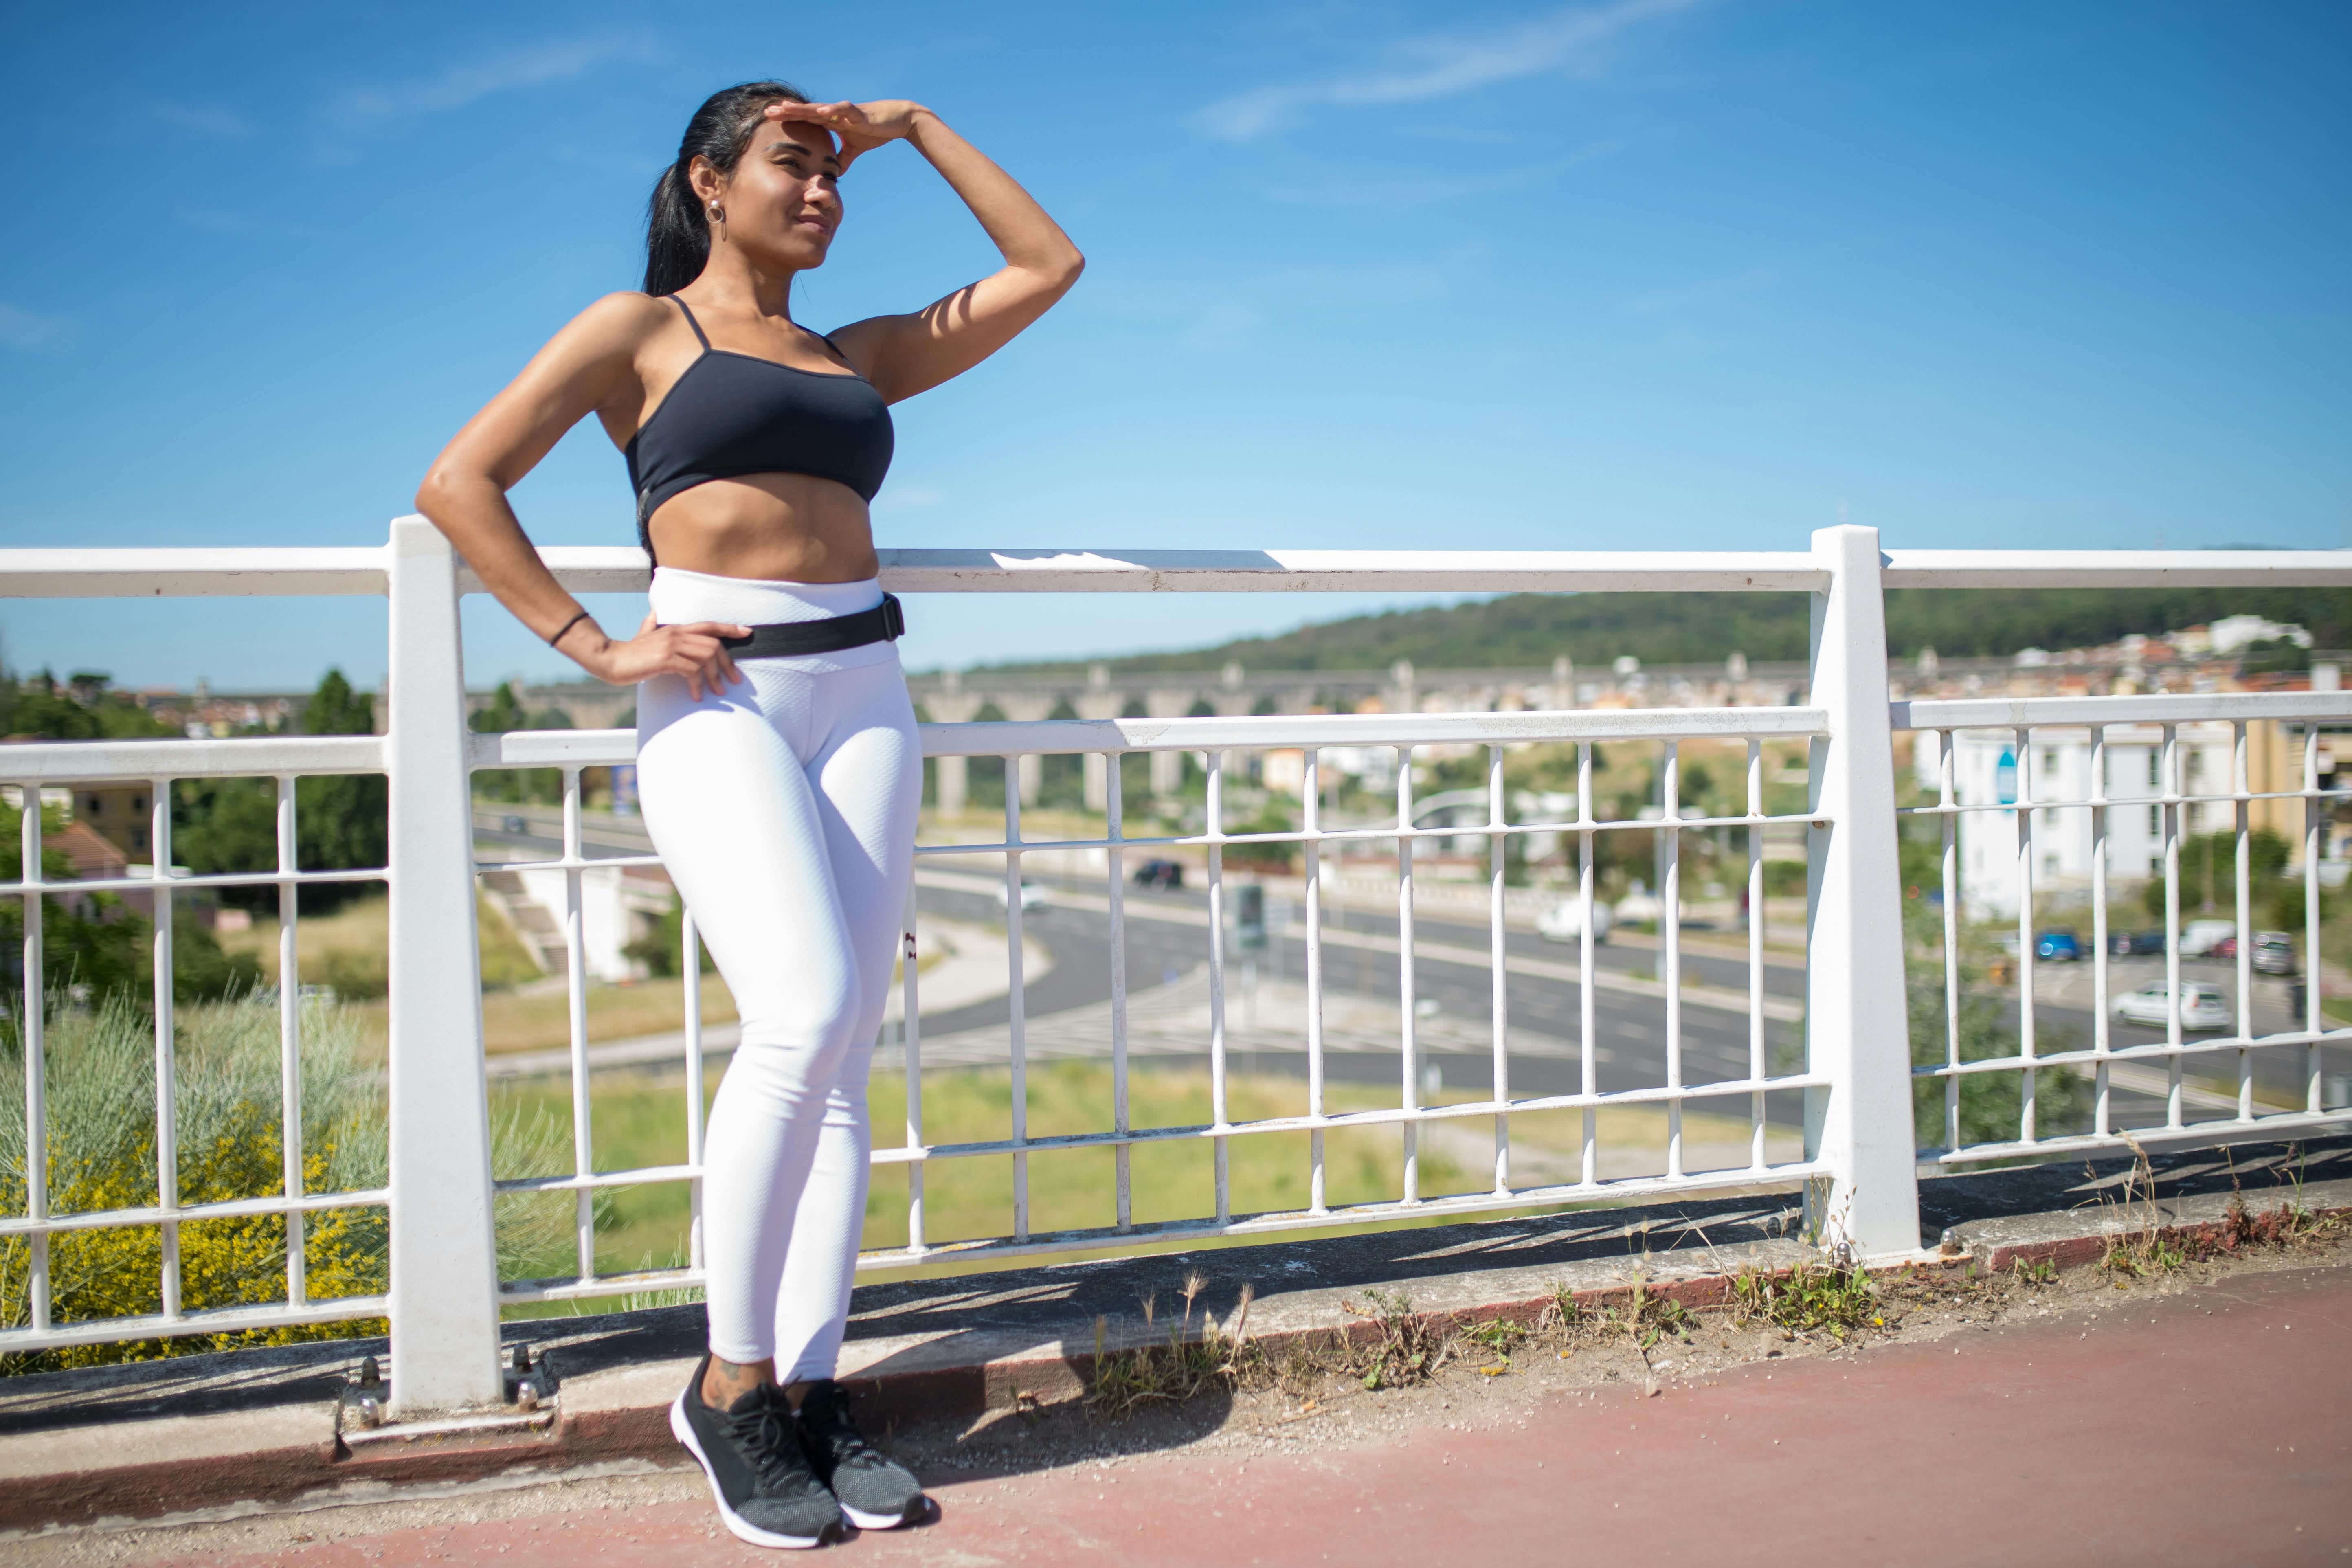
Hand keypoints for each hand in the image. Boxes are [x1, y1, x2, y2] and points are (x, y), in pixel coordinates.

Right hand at [581, 613, 749, 701]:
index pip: (708, 625)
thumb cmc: (629, 652)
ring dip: (715, 677)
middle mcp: (676, 633)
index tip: (747, 632)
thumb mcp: (643, 634)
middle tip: (734, 681)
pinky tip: (696, 695)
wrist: (611, 659)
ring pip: (706, 657)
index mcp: (675, 629)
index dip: (729, 628)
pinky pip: (693, 670)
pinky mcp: (666, 659)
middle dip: (728, 664)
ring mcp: (672, 645)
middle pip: (713, 644)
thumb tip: (654, 614)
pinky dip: (698, 684)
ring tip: (717, 692)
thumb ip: (650, 624)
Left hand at [769, 99, 928, 171]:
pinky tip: (821, 111)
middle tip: (767, 111)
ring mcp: (844, 112)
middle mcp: (834, 115)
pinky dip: (833, 110)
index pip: (805, 120)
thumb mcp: (854, 150)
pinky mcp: (858, 113)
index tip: (769, 121)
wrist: (896, 121)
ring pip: (819, 108)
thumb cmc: (874, 131)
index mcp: (831, 122)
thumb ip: (842, 160)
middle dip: (787, 111)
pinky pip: (843, 110)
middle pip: (806, 112)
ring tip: (785, 108)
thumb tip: (834, 175)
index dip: (788, 120)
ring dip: (802, 108)